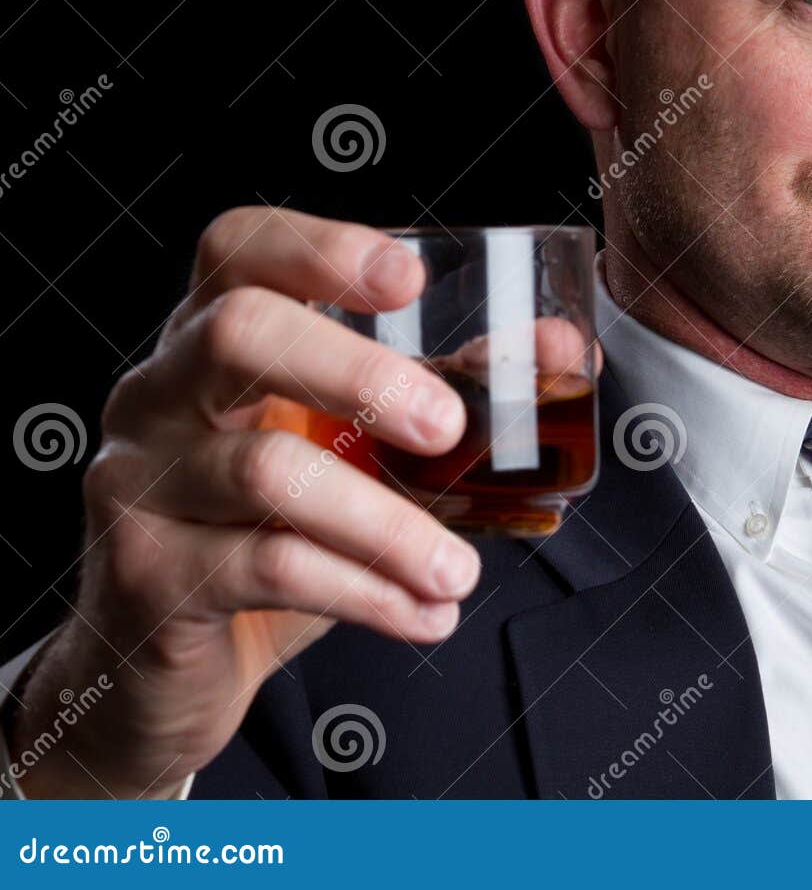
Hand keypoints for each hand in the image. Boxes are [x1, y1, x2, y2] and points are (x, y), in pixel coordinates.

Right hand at [8, 209, 494, 797]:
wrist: (165, 672)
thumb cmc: (271, 536)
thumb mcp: (354, 459)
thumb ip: (444, 399)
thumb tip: (564, 352)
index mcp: (211, 342)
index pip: (238, 248)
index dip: (318, 247)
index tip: (410, 278)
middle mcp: (159, 393)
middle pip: (241, 333)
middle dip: (362, 372)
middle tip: (450, 427)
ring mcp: (140, 481)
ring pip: (268, 473)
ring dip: (389, 525)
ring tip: (459, 572)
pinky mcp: (145, 572)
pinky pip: (269, 568)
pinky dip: (367, 593)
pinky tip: (424, 615)